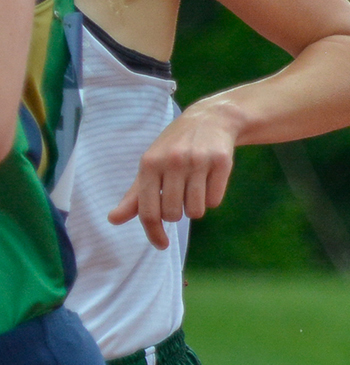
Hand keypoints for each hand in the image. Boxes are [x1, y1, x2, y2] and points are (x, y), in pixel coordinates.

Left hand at [107, 103, 240, 249]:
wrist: (210, 119)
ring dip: (195, 208)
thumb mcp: (150, 167)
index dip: (154, 232)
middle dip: (177, 213)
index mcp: (150, 164)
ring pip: (196, 210)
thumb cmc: (174, 147)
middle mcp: (173, 162)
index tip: (161, 245)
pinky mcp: (222, 162)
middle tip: (180, 198)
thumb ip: (134, 196)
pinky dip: (211, 198)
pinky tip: (209, 181)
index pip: (149, 211)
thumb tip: (113, 220)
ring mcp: (198, 161)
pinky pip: (214, 200)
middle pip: (173, 213)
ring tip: (194, 190)